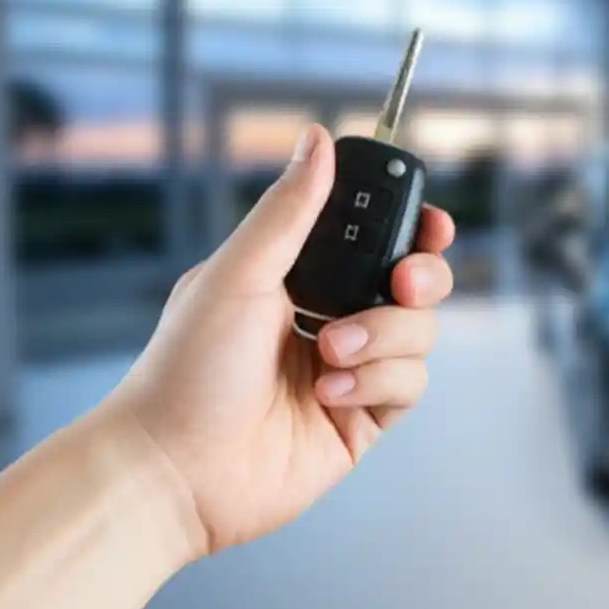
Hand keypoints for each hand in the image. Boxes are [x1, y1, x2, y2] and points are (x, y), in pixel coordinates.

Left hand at [101, 124, 453, 555]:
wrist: (177, 468)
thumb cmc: (186, 369)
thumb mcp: (238, 273)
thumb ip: (289, 210)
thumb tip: (315, 139)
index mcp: (297, 277)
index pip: (373, 238)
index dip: (412, 227)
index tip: (431, 222)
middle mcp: (329, 318)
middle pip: (415, 282)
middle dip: (420, 277)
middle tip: (402, 283)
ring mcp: (352, 370)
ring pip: (419, 333)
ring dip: (382, 338)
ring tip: (327, 355)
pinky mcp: (363, 419)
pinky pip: (410, 383)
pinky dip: (377, 382)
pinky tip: (329, 394)